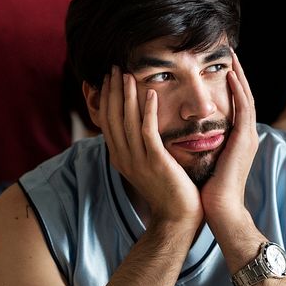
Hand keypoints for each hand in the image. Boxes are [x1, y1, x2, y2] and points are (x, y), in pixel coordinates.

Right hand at [100, 66, 202, 233]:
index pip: (107, 121)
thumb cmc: (168, 190)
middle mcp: (124, 157)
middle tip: (114, 67)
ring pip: (127, 121)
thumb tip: (138, 127)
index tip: (109, 77)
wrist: (178, 218)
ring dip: (126, 95)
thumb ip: (140, 146)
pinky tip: (149, 93)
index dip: (106, 98)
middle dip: (112, 91)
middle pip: (112, 117)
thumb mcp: (147, 165)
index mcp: (120, 157)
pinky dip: (147, 111)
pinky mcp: (155, 162)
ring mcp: (138, 160)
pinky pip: (147, 131)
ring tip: (127, 73)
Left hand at [201, 50, 258, 226]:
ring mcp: (248, 137)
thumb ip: (204, 145)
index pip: (236, 104)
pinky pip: (243, 109)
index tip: (221, 67)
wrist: (220, 210)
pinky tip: (231, 75)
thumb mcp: (207, 161)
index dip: (231, 85)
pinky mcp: (244, 140)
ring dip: (240, 75)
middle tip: (229, 52)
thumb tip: (186, 135)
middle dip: (238, 73)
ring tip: (232, 56)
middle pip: (244, 95)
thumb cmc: (209, 191)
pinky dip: (238, 90)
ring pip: (247, 97)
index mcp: (237, 139)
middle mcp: (246, 135)